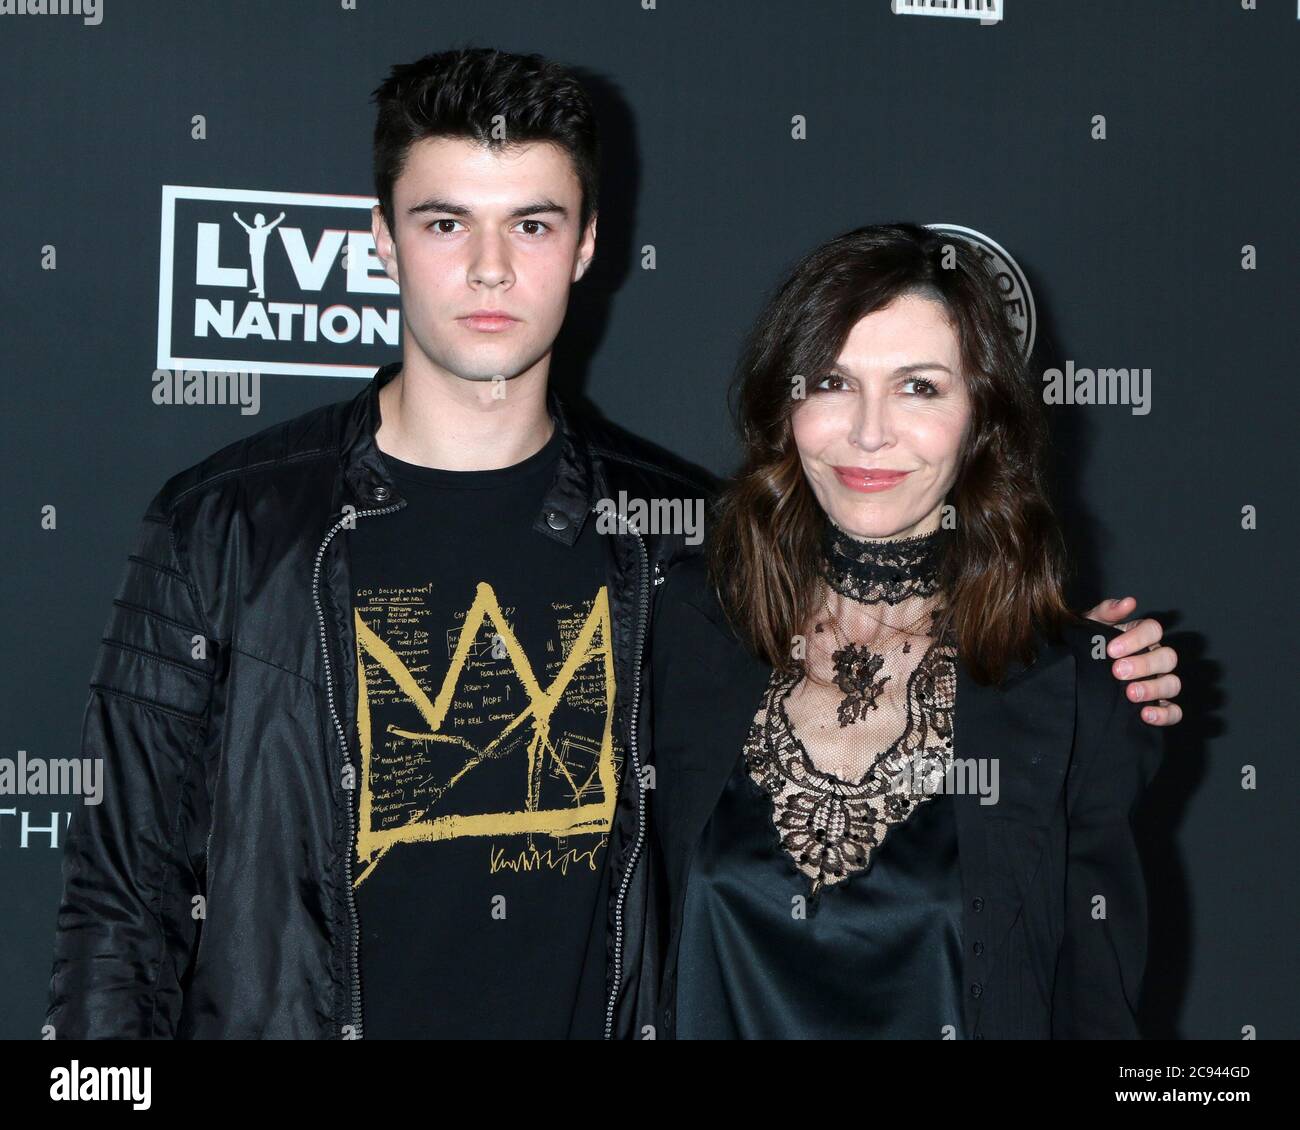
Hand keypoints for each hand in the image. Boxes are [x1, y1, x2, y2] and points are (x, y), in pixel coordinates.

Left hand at [1083, 596, 1181, 725]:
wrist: (1073, 673)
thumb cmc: (1085, 645)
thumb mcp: (1089, 626)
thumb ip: (1106, 612)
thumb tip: (1128, 602)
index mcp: (1141, 636)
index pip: (1153, 630)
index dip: (1137, 639)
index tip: (1112, 650)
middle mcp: (1155, 658)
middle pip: (1167, 658)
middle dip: (1144, 665)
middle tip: (1117, 672)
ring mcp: (1159, 682)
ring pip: (1173, 684)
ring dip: (1154, 689)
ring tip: (1130, 694)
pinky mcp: (1159, 707)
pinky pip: (1174, 712)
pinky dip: (1165, 714)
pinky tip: (1145, 715)